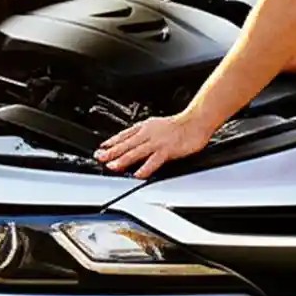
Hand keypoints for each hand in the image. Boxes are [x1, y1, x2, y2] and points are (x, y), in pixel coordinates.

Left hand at [95, 112, 216, 178]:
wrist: (196, 121)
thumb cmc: (180, 124)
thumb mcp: (158, 124)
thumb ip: (145, 133)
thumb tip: (133, 139)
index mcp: (145, 127)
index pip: (125, 135)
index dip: (112, 142)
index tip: (101, 148)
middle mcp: (148, 134)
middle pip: (126, 144)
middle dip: (111, 152)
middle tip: (99, 158)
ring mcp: (157, 142)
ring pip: (136, 152)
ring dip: (123, 160)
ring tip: (112, 166)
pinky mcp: (167, 150)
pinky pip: (154, 160)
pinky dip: (145, 168)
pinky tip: (138, 174)